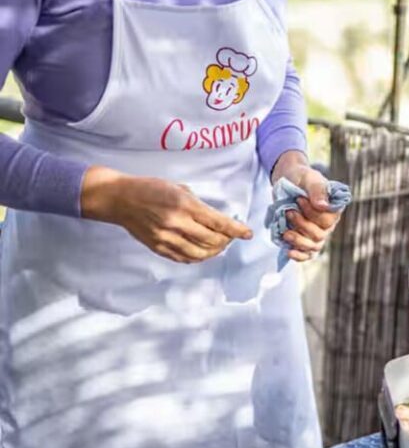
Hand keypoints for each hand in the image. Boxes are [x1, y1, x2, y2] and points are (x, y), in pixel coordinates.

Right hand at [81, 165, 252, 262]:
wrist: (120, 199)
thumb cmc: (150, 189)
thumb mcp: (179, 188)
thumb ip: (199, 205)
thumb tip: (217, 220)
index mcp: (184, 206)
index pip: (219, 223)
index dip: (237, 230)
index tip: (248, 234)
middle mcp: (177, 224)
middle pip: (213, 242)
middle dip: (227, 241)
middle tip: (230, 236)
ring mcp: (167, 239)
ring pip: (201, 254)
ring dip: (214, 252)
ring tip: (218, 245)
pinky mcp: (159, 248)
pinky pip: (185, 259)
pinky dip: (198, 257)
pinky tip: (202, 251)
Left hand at [272, 151, 340, 261]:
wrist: (288, 181)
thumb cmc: (301, 177)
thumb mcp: (309, 178)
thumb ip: (317, 190)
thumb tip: (323, 206)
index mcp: (333, 209)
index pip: (328, 221)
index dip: (313, 214)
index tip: (299, 200)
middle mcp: (328, 224)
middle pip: (319, 235)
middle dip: (302, 225)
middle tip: (289, 212)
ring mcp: (317, 233)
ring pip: (313, 246)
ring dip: (298, 241)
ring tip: (285, 233)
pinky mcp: (305, 239)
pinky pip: (307, 254)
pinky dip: (299, 256)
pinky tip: (288, 252)